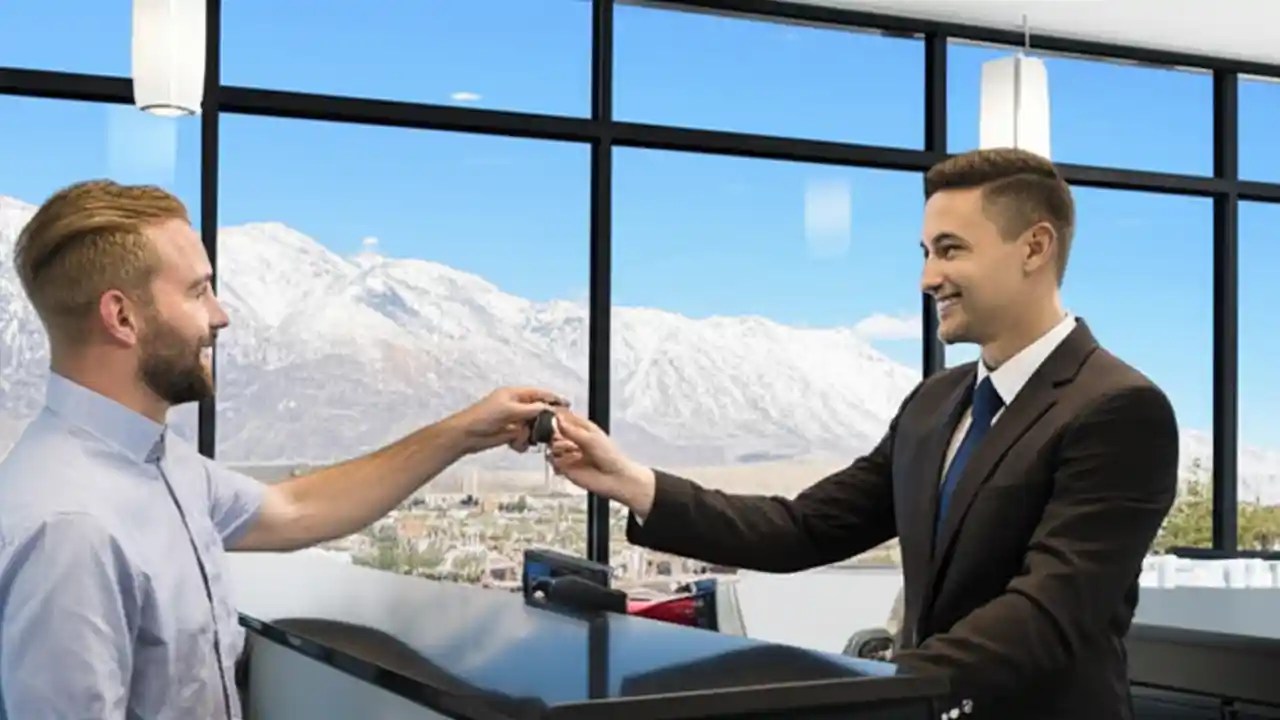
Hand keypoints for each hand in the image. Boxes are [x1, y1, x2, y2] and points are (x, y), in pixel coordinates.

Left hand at [451, 387, 565, 453]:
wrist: (466, 436)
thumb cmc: (484, 417)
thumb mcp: (510, 409)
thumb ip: (531, 409)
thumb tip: (548, 408)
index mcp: (515, 395)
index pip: (539, 394)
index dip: (552, 399)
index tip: (567, 405)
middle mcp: (515, 406)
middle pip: (537, 412)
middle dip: (541, 422)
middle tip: (550, 430)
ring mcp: (512, 421)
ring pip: (531, 428)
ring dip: (529, 435)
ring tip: (521, 439)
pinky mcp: (509, 434)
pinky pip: (523, 439)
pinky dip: (521, 443)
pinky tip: (515, 445)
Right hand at [548, 410, 654, 514]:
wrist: (615, 478)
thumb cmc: (609, 456)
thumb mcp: (591, 438)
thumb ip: (571, 430)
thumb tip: (556, 419)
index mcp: (581, 427)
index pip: (563, 416)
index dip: (556, 416)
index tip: (550, 417)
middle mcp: (573, 439)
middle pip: (553, 431)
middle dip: (553, 433)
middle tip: (559, 437)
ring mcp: (568, 453)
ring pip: (551, 446)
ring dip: (557, 448)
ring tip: (569, 452)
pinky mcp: (565, 468)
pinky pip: (552, 461)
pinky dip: (556, 462)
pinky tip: (565, 463)